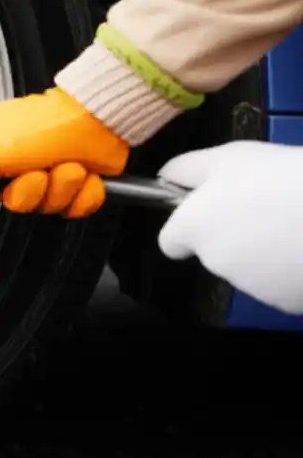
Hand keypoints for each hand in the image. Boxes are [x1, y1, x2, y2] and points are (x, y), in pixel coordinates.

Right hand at [0, 89, 128, 217]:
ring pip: (41, 208)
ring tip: (65, 165)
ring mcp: (42, 175)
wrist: (101, 120)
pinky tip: (83, 174)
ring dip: (59, 189)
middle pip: (7, 202)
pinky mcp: (71, 186)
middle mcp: (10, 162)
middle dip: (28, 191)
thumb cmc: (48, 123)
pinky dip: (82, 194)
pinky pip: (71, 209)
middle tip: (36, 170)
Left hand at [157, 142, 302, 314]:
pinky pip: (280, 283)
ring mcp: (251, 285)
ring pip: (248, 269)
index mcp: (193, 228)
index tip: (210, 213)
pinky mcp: (285, 301)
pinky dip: (288, 269)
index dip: (188, 227)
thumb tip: (167, 177)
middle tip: (263, 209)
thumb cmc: (283, 178)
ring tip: (289, 222)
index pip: (170, 241)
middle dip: (232, 235)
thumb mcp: (228, 157)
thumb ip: (186, 170)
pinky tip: (301, 243)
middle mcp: (214, 261)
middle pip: (212, 252)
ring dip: (261, 252)